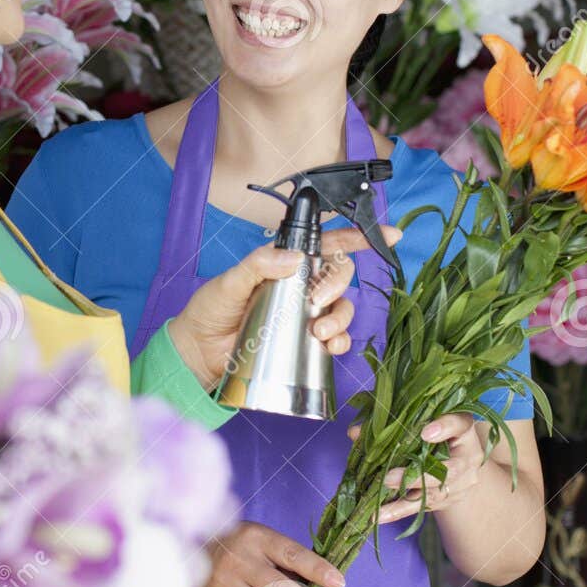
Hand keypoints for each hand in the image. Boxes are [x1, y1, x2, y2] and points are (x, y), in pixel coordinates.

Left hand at [169, 225, 401, 385]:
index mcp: (284, 262)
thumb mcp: (229, 282)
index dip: (356, 237)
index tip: (387, 234)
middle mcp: (300, 285)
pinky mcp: (304, 340)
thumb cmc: (210, 311)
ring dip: (340, 317)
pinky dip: (340, 341)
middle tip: (315, 301)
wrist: (200, 352)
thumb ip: (258, 265)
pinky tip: (329, 346)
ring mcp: (304, 313)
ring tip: (318, 332)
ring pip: (342, 307)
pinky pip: (336, 337)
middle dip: (338, 284)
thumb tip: (296, 258)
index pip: (326, 243)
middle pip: (339, 274)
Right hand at [199, 521, 347, 586]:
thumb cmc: (236, 544)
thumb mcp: (260, 539)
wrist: (188, 548)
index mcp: (257, 538)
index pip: (292, 555)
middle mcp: (241, 561)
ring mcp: (227, 586)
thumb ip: (285, 560)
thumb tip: (322, 585)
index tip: (339, 583)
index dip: (316, 569)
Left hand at [348, 412, 482, 523]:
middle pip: (450, 469)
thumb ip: (392, 422)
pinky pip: (419, 507)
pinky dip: (397, 511)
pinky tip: (378, 516)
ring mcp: (459, 484)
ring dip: (404, 496)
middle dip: (418, 475)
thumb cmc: (435, 433)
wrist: (459, 463)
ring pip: (433, 492)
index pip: (460, 424)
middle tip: (389, 477)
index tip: (425, 432)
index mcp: (463, 431)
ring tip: (379, 502)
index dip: (444, 427)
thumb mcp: (421, 422)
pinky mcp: (444, 500)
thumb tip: (355, 433)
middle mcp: (467, 458)